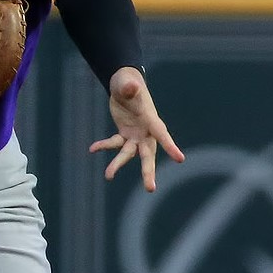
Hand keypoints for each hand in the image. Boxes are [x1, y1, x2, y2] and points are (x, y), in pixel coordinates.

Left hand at [90, 67, 183, 191]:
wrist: (124, 85)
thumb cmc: (129, 83)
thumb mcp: (127, 83)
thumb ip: (130, 86)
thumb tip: (131, 87)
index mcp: (151, 119)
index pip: (162, 134)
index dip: (170, 146)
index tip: (180, 159)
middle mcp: (145, 131)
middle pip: (148, 154)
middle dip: (148, 171)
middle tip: (150, 189)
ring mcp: (135, 135)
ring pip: (129, 154)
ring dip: (118, 164)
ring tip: (108, 176)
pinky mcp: (124, 135)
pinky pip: (114, 144)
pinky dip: (103, 146)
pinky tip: (92, 148)